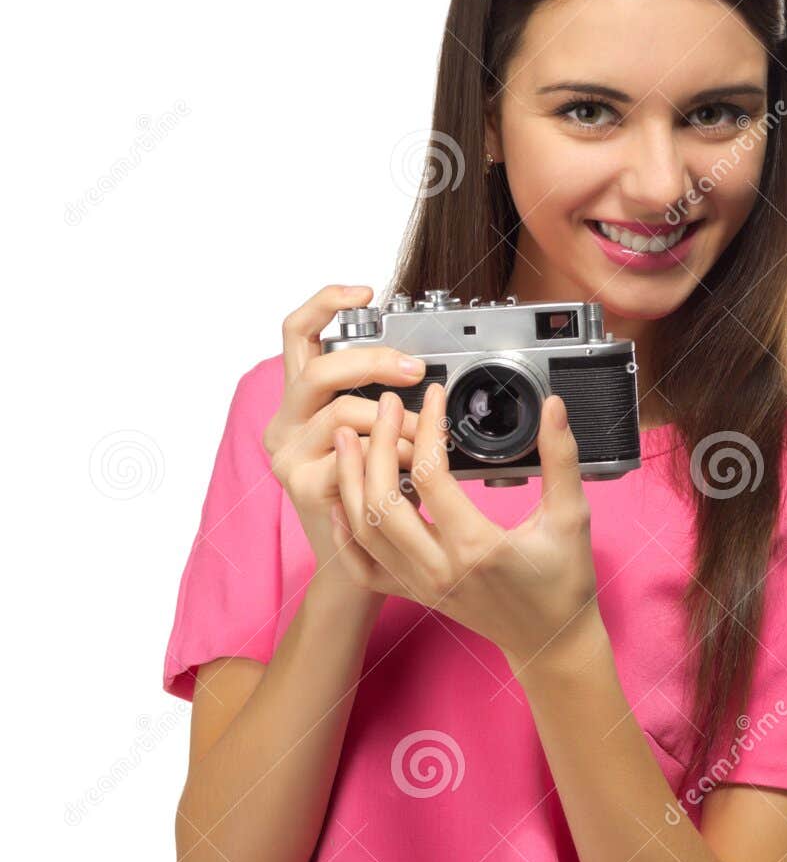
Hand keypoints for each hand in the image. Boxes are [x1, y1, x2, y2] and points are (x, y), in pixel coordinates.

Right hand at [262, 285, 425, 591]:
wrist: (361, 570)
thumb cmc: (376, 499)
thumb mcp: (375, 439)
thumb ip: (385, 402)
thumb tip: (421, 370)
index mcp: (298, 403)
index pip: (297, 334)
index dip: (327, 303)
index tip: (365, 291)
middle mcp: (284, 425)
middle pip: (320, 370)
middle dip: (373, 362)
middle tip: (414, 370)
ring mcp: (289, 458)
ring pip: (343, 413)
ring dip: (397, 423)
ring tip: (428, 442)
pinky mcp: (304, 488)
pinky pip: (355, 456)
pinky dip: (394, 457)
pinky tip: (415, 471)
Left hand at [328, 381, 604, 670]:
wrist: (551, 641)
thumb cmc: (563, 584)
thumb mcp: (571, 517)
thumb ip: (561, 459)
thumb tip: (554, 407)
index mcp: (476, 547)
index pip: (431, 474)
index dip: (426, 427)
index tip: (434, 396)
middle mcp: (439, 569)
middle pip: (382, 501)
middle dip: (377, 447)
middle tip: (383, 408)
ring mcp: (421, 584)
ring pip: (364, 531)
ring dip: (350, 482)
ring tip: (349, 439)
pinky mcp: (415, 594)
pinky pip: (365, 568)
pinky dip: (344, 536)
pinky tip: (340, 504)